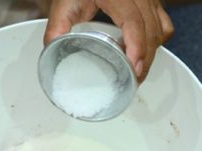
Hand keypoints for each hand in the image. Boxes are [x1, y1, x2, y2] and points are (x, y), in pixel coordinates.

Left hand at [44, 0, 173, 82]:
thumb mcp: (64, 6)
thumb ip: (56, 29)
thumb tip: (52, 53)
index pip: (133, 22)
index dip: (136, 47)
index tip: (134, 67)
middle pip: (150, 29)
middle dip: (145, 58)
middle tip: (134, 80)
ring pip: (159, 27)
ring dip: (151, 52)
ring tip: (138, 71)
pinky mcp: (150, 1)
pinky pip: (163, 22)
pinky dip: (157, 39)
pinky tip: (144, 52)